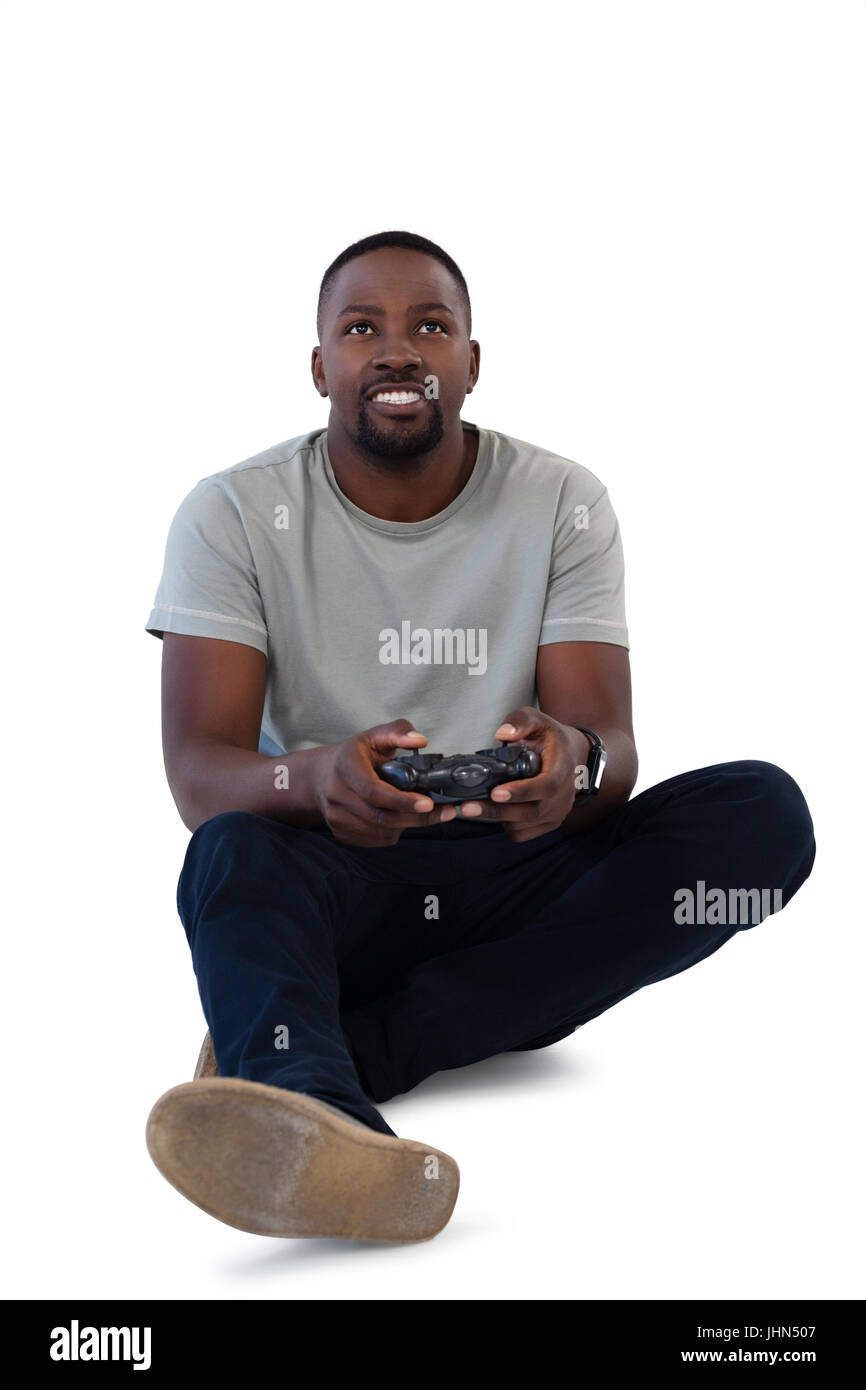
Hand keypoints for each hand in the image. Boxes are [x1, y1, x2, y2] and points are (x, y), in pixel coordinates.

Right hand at [310, 718, 456, 846]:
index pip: (373, 791)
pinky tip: (399, 818)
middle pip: (380, 817)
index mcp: (346, 768)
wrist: (319, 778)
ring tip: (419, 811)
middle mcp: (337, 796)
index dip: (402, 800)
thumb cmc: (353, 756)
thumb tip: (420, 740)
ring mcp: (337, 818)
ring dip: (406, 825)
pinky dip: (393, 832)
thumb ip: (398, 732)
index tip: (428, 803)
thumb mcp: (374, 736)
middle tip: (444, 812)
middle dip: (415, 817)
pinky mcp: (341, 834)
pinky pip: (376, 840)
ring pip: (381, 832)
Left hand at [455, 707, 586, 842]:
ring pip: (524, 825)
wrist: (572, 756)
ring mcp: (558, 812)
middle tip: (469, 806)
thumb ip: (521, 721)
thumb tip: (503, 733)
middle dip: (497, 811)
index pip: (546, 786)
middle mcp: (564, 795)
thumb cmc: (551, 738)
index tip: (496, 792)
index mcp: (562, 768)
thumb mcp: (538, 719)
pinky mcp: (550, 823)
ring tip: (476, 806)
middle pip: (531, 811)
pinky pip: (524, 834)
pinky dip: (507, 826)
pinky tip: (496, 811)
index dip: (521, 792)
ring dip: (499, 818)